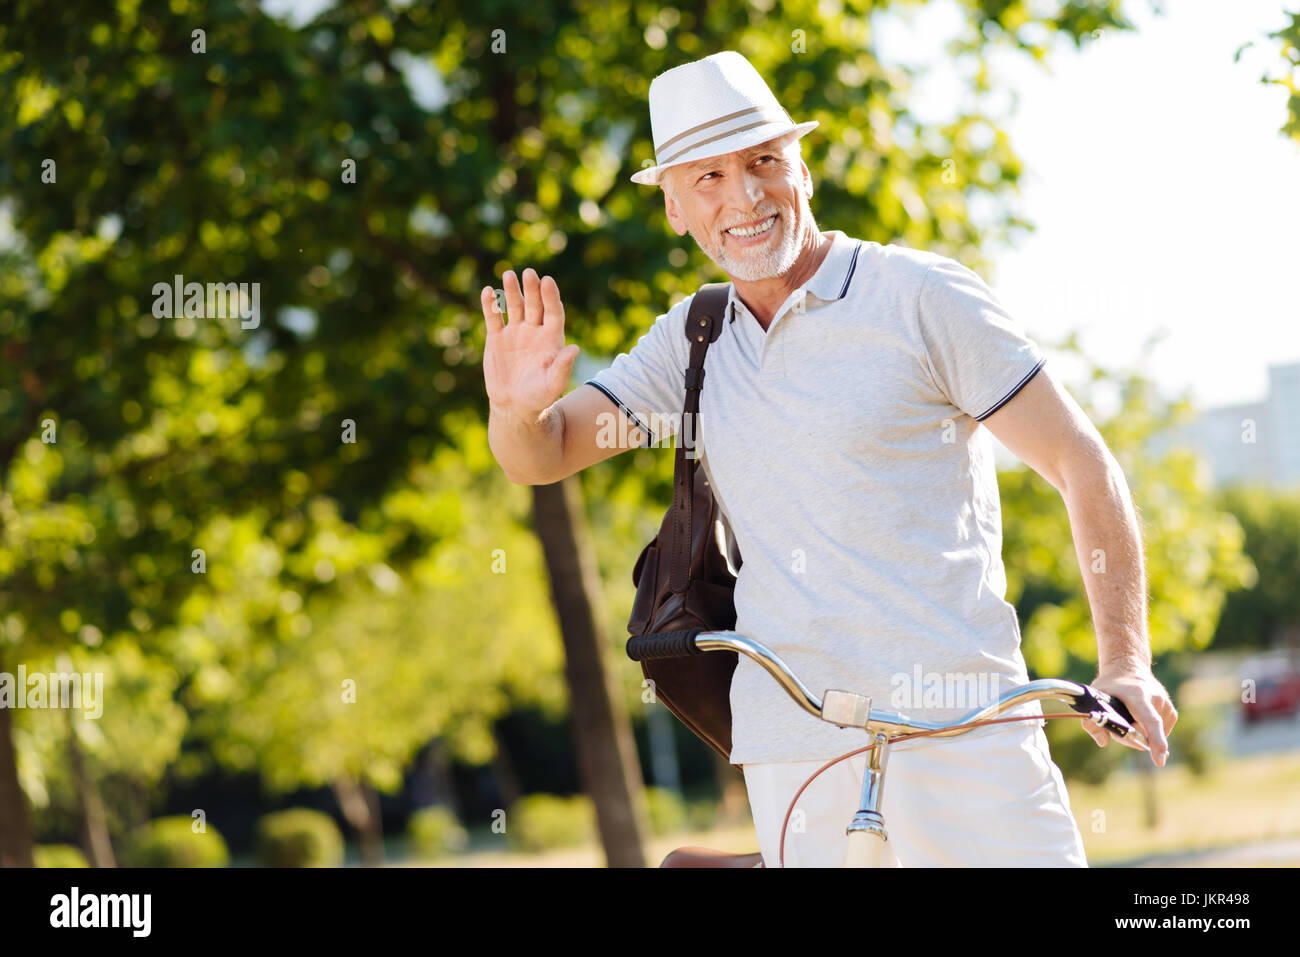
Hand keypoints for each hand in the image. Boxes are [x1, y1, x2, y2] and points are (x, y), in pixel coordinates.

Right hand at [480, 267, 579, 416]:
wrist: (514, 405)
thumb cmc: (539, 397)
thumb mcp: (553, 385)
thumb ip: (563, 367)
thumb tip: (575, 349)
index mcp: (551, 339)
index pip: (553, 312)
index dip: (551, 297)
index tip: (548, 281)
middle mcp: (534, 331)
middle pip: (534, 304)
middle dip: (532, 289)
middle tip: (529, 273)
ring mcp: (515, 332)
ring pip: (514, 306)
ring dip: (512, 290)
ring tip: (509, 275)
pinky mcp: (497, 337)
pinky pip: (494, 317)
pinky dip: (490, 305)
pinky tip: (488, 291)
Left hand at [1084, 664, 1177, 766]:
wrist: (1128, 668)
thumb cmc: (1109, 687)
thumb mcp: (1093, 698)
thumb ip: (1091, 722)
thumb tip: (1103, 742)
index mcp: (1138, 695)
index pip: (1150, 721)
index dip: (1155, 740)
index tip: (1159, 760)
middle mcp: (1156, 698)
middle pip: (1145, 733)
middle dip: (1130, 737)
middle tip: (1116, 722)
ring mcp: (1166, 705)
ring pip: (1151, 735)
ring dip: (1138, 734)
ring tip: (1128, 715)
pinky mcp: (1171, 711)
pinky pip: (1158, 733)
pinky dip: (1147, 732)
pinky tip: (1138, 718)